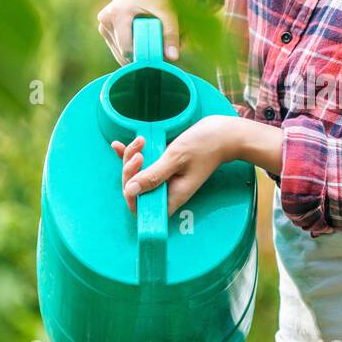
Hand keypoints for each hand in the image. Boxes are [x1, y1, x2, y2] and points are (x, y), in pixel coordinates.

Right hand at [97, 0, 180, 64]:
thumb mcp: (168, 10)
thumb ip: (171, 32)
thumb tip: (173, 57)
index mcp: (117, 14)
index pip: (127, 48)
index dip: (144, 56)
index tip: (160, 57)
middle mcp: (106, 19)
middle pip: (122, 52)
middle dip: (141, 56)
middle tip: (159, 52)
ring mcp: (103, 23)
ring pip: (119, 51)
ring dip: (135, 54)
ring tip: (151, 44)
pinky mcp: (104, 25)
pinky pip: (117, 45)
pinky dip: (130, 48)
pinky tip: (141, 41)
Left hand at [110, 115, 234, 216]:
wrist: (223, 133)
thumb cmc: (204, 146)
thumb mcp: (176, 159)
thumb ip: (153, 176)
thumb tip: (130, 191)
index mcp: (173, 194)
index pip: (144, 208)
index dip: (132, 196)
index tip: (132, 176)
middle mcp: (168, 189)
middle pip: (137, 190)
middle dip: (130, 172)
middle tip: (138, 153)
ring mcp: (166, 177)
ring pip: (138, 175)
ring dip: (131, 159)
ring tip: (140, 142)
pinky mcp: (165, 164)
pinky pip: (143, 164)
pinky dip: (130, 154)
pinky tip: (118, 144)